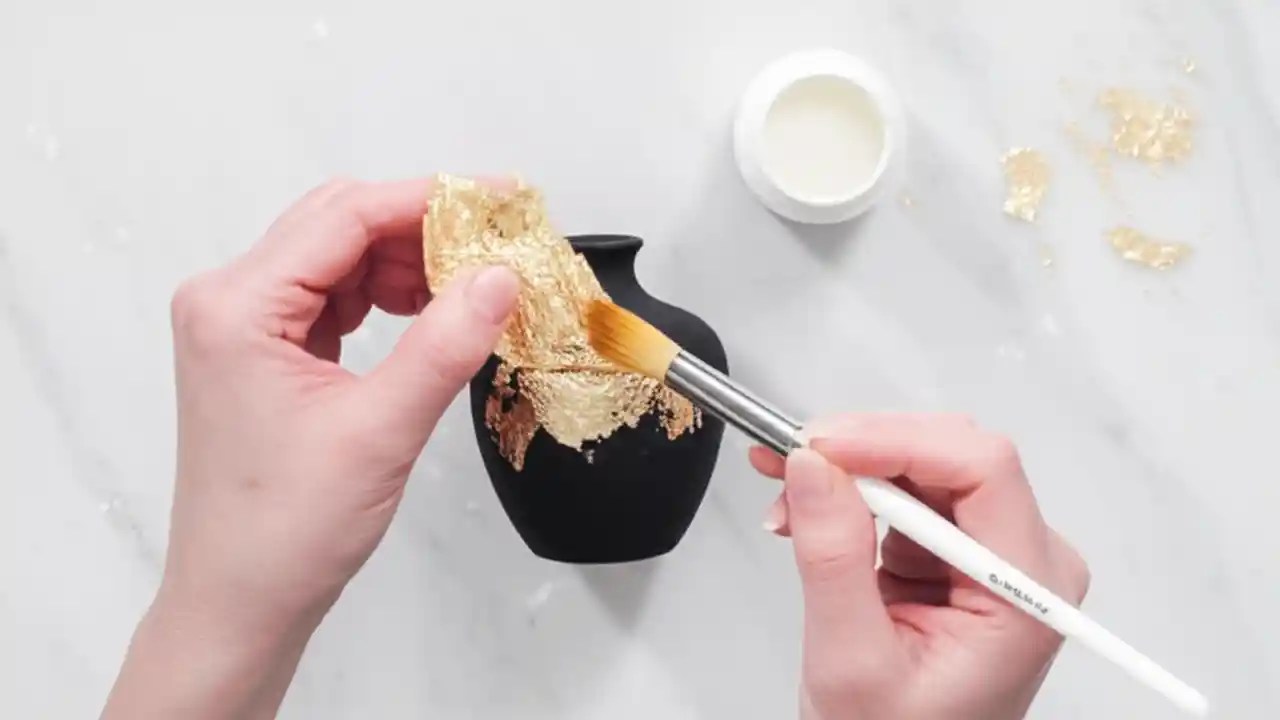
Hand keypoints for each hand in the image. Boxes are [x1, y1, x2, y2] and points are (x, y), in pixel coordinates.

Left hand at [103, 177, 519, 718]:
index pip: (345, 216)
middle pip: (338, 224)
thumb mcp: (381, 431)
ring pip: (338, 257)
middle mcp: (228, 300)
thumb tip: (502, 277)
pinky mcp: (263, 352)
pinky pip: (332, 297)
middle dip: (422, 227)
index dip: (430, 199)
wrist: (240, 603)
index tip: (502, 201)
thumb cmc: (289, 531)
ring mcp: (242, 326)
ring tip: (475, 284)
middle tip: (498, 243)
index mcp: (237, 305)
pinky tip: (432, 311)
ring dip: (407, 262)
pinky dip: (386, 296)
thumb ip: (444, 344)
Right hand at [751, 415, 1089, 719]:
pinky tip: (806, 506)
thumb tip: (812, 466)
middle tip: (789, 459)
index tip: (824, 445)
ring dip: (847, 467)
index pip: (984, 470)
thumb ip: (834, 558)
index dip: (900, 441)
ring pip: (922, 462)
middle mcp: (1022, 561)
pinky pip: (904, 488)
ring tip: (787, 493)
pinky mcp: (954, 549)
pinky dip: (849, 487)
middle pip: (951, 453)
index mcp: (1025, 591)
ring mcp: (989, 551)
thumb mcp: (851, 662)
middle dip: (863, 449)